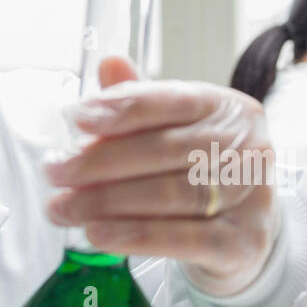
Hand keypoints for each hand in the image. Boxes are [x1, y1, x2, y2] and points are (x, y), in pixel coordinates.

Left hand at [45, 56, 279, 297]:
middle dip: (100, 162)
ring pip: (171, 195)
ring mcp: (251, 195)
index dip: (121, 108)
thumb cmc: (202, 174)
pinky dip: (135, 235)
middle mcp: (248, 147)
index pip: (171, 101)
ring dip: (108, 201)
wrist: (242, 233)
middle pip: (165, 150)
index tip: (76, 118)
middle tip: (55, 172)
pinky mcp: (244, 242)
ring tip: (64, 207)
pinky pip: (184, 239)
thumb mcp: (174, 132)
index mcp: (228, 108)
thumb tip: (108, 64)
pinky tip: (97, 232)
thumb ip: (141, 104)